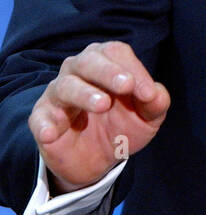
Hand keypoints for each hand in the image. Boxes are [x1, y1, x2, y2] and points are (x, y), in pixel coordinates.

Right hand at [28, 41, 169, 193]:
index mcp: (106, 64)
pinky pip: (40, 117)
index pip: (116, 53)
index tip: (147, 94)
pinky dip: (44, 123)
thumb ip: (156, 103)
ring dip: (84, 93)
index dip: (134, 69)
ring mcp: (58, 94)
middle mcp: (78, 72)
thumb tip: (155, 93)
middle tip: (126, 85)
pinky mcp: (42, 119)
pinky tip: (51, 132)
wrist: (97, 161)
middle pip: (88, 60)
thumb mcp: (147, 118)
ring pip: (65, 86)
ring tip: (102, 104)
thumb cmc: (122, 126)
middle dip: (108, 72)